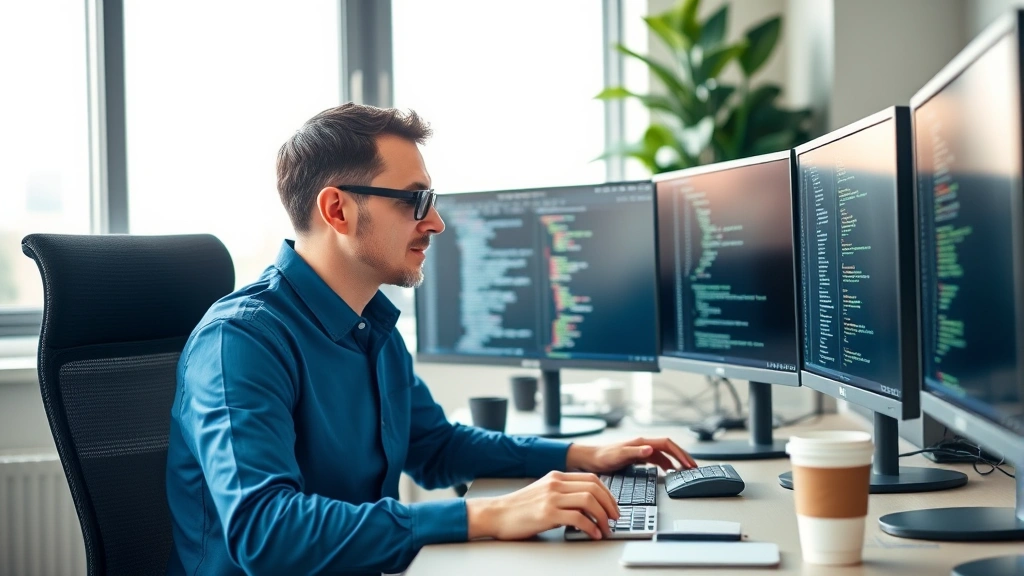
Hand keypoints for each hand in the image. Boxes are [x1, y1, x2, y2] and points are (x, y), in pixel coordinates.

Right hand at [466, 471, 619, 540]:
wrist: (496, 514)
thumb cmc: (519, 507)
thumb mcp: (543, 492)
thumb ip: (563, 493)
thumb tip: (586, 505)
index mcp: (556, 477)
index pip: (591, 479)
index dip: (607, 493)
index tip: (613, 507)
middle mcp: (556, 484)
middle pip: (594, 488)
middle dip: (610, 505)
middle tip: (614, 519)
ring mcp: (552, 498)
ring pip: (589, 501)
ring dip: (602, 517)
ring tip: (605, 529)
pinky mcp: (548, 513)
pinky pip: (578, 518)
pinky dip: (590, 527)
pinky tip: (592, 535)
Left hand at [566, 437, 696, 473]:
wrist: (590, 459)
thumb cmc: (602, 456)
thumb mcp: (618, 455)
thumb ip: (634, 452)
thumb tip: (650, 449)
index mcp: (642, 443)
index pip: (667, 444)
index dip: (679, 453)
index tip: (688, 464)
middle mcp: (643, 445)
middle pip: (669, 448)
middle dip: (682, 457)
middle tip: (693, 469)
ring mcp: (641, 451)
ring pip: (664, 454)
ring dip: (676, 462)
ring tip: (685, 472)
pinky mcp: (638, 458)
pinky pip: (657, 460)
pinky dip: (666, 465)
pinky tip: (669, 472)